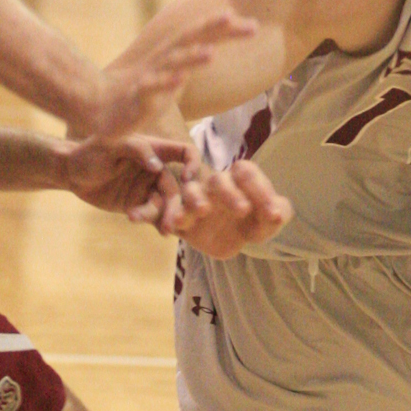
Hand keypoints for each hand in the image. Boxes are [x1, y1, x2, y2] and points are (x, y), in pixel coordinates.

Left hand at [61, 135, 191, 214]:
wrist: (71, 173)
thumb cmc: (89, 152)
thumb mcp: (110, 144)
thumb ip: (135, 150)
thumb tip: (157, 167)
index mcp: (155, 150)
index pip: (185, 152)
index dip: (193, 163)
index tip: (187, 178)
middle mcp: (155, 170)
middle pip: (178, 187)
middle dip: (181, 204)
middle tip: (178, 220)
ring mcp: (147, 188)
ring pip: (165, 204)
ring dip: (164, 216)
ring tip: (158, 227)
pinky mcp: (137, 204)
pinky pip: (150, 214)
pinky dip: (147, 218)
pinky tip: (134, 218)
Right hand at [91, 11, 256, 138]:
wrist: (100, 106)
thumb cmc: (143, 91)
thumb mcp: (174, 74)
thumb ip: (192, 61)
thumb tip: (217, 48)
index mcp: (175, 55)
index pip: (202, 36)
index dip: (225, 28)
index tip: (253, 23)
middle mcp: (163, 60)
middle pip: (190, 39)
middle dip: (214, 29)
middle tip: (238, 21)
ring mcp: (150, 76)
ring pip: (172, 62)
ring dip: (191, 56)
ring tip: (212, 53)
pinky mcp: (137, 97)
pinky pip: (151, 88)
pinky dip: (165, 82)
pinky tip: (179, 80)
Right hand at [136, 160, 290, 257]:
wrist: (228, 238)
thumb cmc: (251, 222)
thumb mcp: (268, 219)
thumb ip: (277, 213)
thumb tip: (277, 213)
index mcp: (238, 179)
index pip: (246, 173)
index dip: (259, 187)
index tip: (271, 212)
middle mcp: (214, 184)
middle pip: (216, 181)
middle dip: (226, 193)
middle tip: (240, 211)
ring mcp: (192, 199)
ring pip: (186, 194)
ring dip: (190, 202)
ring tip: (195, 214)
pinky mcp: (175, 217)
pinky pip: (155, 211)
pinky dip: (144, 212)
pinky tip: (134, 217)